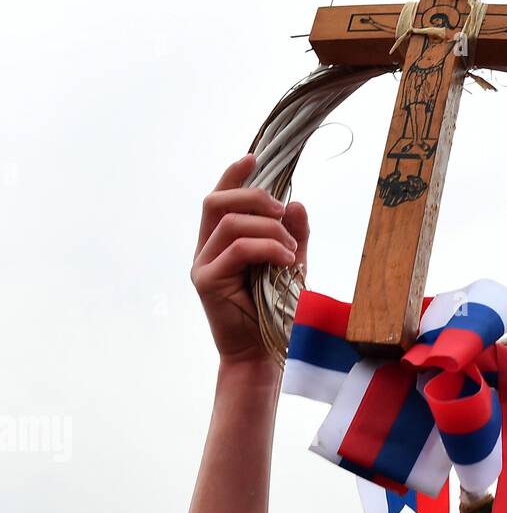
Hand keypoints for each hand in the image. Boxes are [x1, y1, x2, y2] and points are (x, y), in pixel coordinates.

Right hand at [191, 155, 308, 364]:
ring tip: (291, 249)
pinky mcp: (206, 281)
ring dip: (267, 228)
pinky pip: (236, 249)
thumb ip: (293, 235)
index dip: (233, 174)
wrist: (264, 354)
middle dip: (253, 196)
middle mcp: (206, 250)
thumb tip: (297, 204)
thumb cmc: (275, 312)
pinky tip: (287, 259)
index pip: (220, 198)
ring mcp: (203, 265)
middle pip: (217, 201)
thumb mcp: (291, 266)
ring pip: (229, 223)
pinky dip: (266, 247)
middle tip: (283, 209)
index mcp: (221, 242)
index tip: (255, 158)